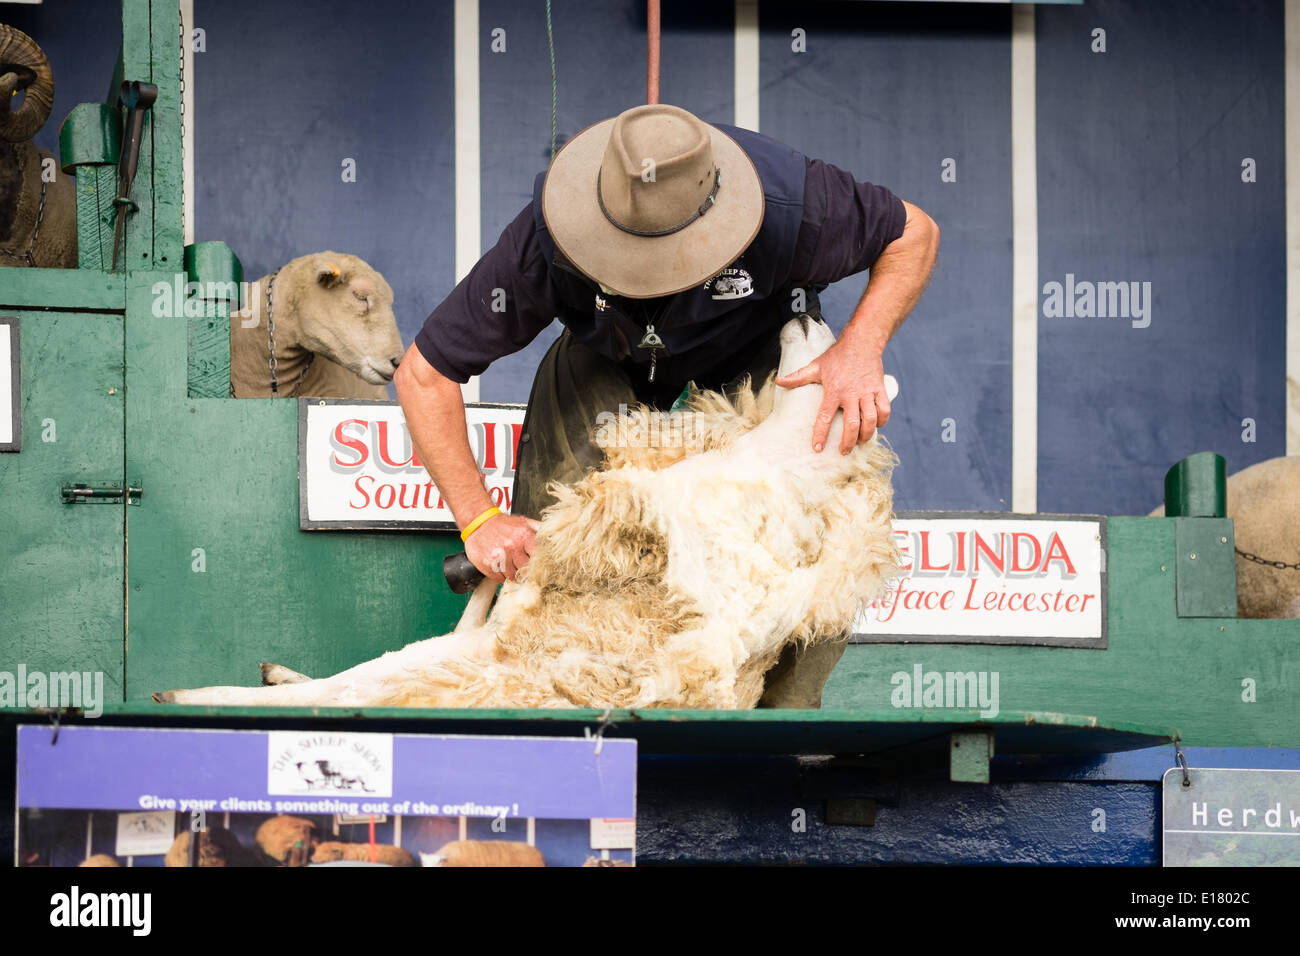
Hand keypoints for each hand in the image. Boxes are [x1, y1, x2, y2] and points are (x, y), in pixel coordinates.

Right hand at [464, 513, 541, 581]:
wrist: (478, 521)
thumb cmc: (503, 524)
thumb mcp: (524, 522)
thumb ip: (540, 530)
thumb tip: (556, 537)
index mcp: (524, 536)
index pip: (539, 558)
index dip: (540, 564)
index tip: (539, 566)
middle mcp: (511, 547)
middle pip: (527, 571)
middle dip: (526, 570)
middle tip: (523, 565)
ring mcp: (499, 557)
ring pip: (513, 577)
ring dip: (513, 573)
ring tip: (510, 563)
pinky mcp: (488, 565)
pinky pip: (500, 579)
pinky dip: (502, 575)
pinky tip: (500, 565)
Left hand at [774, 332, 891, 453]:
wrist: (862, 341)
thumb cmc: (837, 356)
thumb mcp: (816, 366)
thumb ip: (798, 377)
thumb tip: (779, 381)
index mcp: (834, 390)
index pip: (825, 417)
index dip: (821, 434)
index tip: (818, 449)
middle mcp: (852, 393)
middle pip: (852, 424)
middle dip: (848, 442)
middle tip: (843, 451)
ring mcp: (868, 392)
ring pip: (870, 419)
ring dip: (866, 434)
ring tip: (860, 441)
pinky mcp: (880, 389)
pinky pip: (885, 410)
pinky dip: (882, 421)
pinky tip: (876, 426)